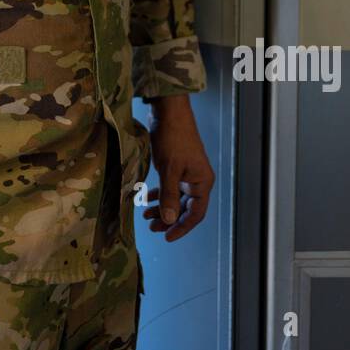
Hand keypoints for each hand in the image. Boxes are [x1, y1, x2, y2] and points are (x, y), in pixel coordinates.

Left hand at [141, 96, 213, 241]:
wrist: (169, 112)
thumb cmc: (173, 138)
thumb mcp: (169, 169)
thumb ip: (169, 196)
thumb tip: (169, 220)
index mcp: (202, 182)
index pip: (195, 214)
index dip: (182, 228)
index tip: (167, 237)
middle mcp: (198, 180)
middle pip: (185, 208)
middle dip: (169, 219)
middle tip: (152, 227)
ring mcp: (187, 173)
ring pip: (176, 198)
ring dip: (163, 208)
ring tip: (146, 216)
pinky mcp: (177, 166)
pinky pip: (170, 187)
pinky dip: (160, 194)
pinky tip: (148, 199)